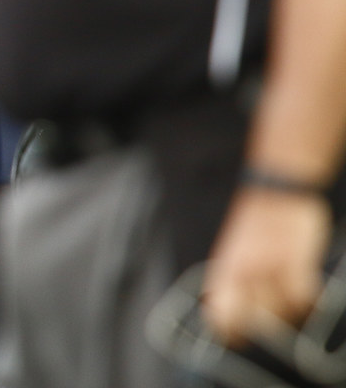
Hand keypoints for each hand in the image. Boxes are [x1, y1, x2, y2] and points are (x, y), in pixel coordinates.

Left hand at [202, 186, 331, 344]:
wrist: (275, 190)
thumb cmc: (256, 224)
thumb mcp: (233, 253)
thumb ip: (230, 282)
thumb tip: (225, 312)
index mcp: (224, 271)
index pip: (219, 317)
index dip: (230, 334)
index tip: (241, 340)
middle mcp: (242, 272)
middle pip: (250, 322)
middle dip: (264, 328)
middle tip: (276, 320)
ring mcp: (268, 266)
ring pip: (283, 313)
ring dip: (293, 313)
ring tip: (296, 298)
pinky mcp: (294, 259)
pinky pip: (304, 296)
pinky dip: (311, 301)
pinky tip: (311, 291)